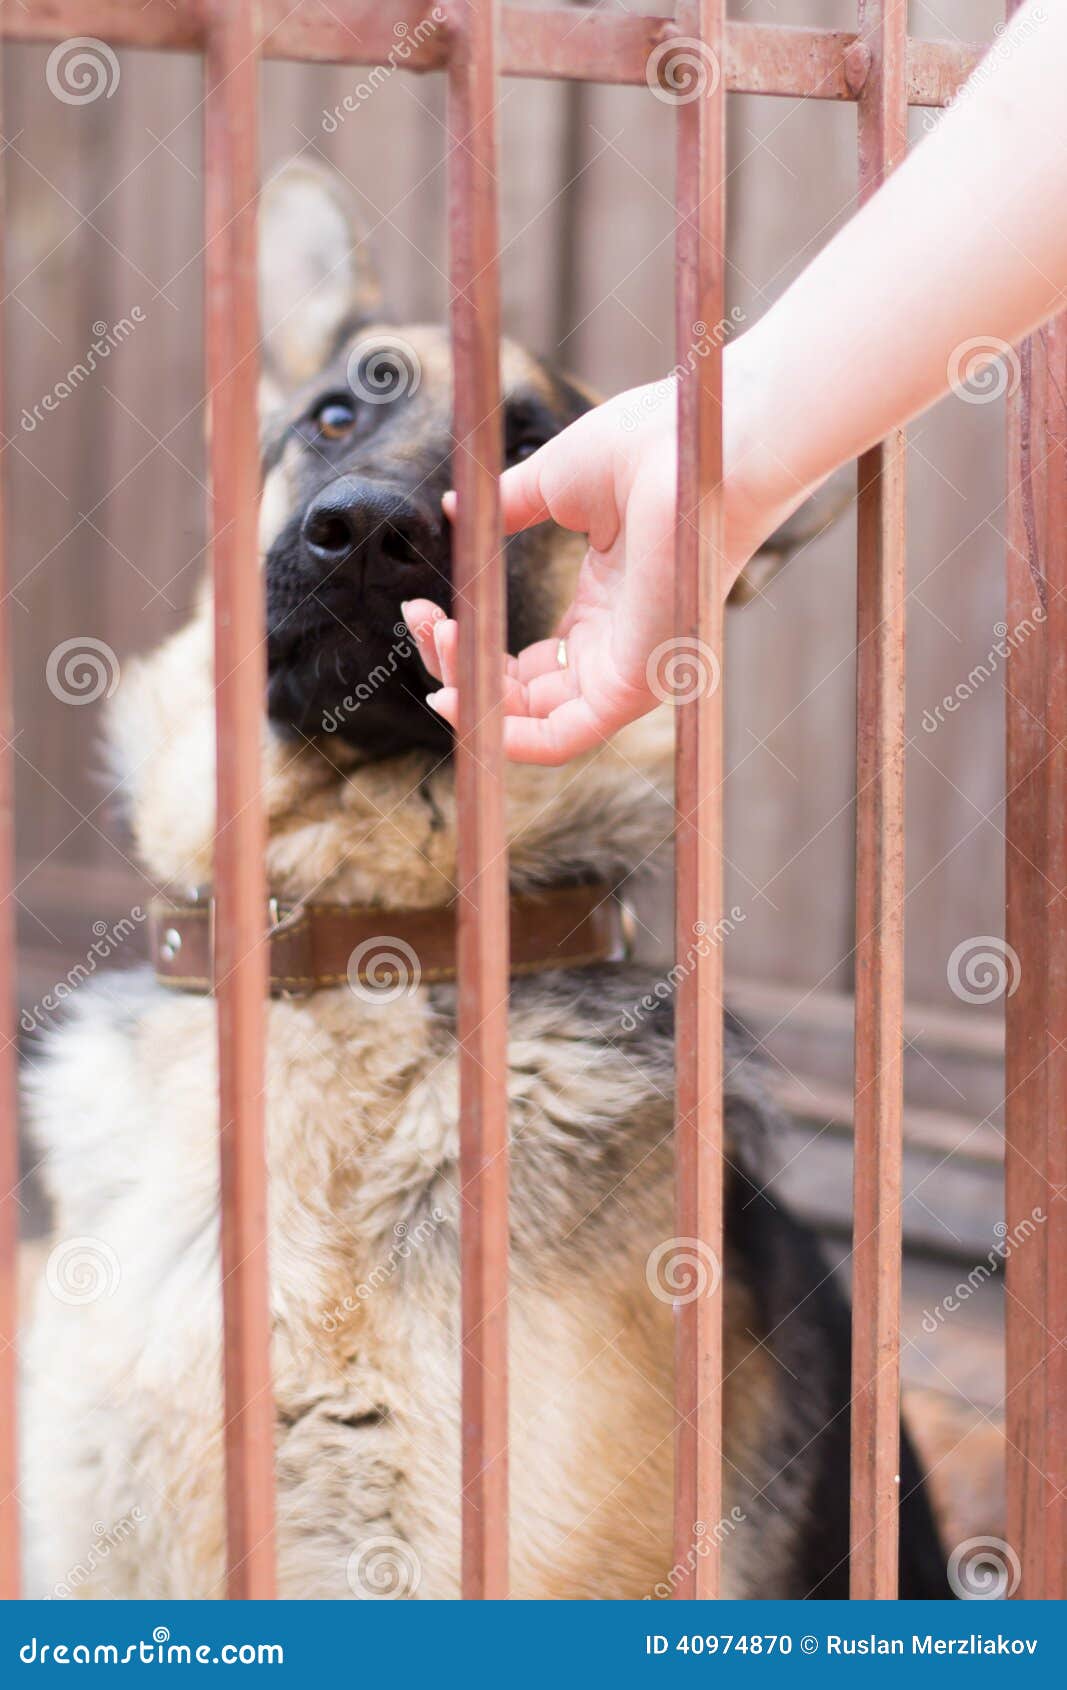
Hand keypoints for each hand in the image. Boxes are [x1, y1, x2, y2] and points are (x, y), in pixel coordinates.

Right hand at [404, 340, 803, 764]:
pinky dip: (506, 735)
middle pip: (517, 697)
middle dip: (456, 667)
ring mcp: (625, 672)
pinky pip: (562, 740)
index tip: (424, 608)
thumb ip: (503, 510)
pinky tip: (458, 703)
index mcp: (601, 610)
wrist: (686, 444)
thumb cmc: (645, 449)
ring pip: (530, 722)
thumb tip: (455, 509)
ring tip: (435, 634)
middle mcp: (612, 650)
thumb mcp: (552, 483)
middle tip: (420, 618)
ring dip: (470, 693)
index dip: (466, 648)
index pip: (522, 666)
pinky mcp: (633, 686)